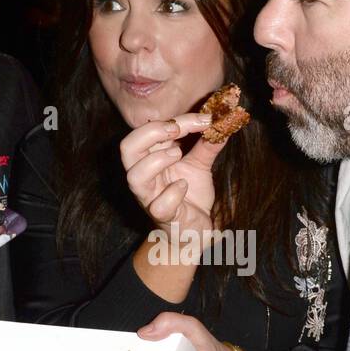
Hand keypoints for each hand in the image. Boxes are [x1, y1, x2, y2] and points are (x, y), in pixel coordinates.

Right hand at [120, 112, 230, 242]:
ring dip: (157, 160)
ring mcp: (150, 198)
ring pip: (135, 177)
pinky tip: (185, 187)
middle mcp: (144, 176)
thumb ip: (207, 144)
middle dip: (152, 133)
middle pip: (127, 148)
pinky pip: (158, 206)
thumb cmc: (190, 196)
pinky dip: (173, 193)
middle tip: (177, 130)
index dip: (176, 120)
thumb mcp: (200, 165)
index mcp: (150, 159)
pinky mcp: (162, 217)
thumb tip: (222, 120)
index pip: (149, 131)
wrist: (194, 232)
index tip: (205, 119)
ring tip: (178, 155)